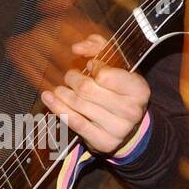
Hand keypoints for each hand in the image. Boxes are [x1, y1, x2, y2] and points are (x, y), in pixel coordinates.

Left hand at [40, 32, 150, 155]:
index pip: (105, 75)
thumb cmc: (119, 89)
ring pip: (79, 105)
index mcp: (139, 89)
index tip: (90, 65)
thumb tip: (77, 48)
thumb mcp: (117, 63)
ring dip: (63, 93)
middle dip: (73, 79)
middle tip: (69, 76)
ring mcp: (118, 129)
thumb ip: (98, 46)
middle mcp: (132, 111)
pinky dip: (58, 108)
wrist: (128, 126)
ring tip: (59, 88)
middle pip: (88, 89)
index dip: (93, 67)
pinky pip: (75, 122)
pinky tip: (49, 98)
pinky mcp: (103, 142)